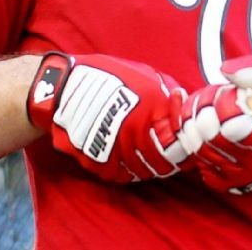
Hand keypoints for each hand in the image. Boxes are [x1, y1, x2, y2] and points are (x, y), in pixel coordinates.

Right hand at [26, 52, 192, 182]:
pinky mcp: (95, 161)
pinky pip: (119, 175)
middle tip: (173, 158)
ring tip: (153, 160)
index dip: (185, 150)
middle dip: (170, 161)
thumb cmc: (108, 77)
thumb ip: (170, 95)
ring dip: (150, 168)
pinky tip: (132, 162)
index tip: (188, 150)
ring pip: (141, 171)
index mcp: (150, 109)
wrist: (63, 86)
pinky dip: (128, 172)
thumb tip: (187, 108)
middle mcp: (133, 131)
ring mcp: (113, 149)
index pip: (177, 144)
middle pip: (161, 162)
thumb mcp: (147, 76)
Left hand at [184, 56, 251, 194]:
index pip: (233, 125)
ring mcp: (242, 178)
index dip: (224, 104)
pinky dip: (196, 143)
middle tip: (213, 101)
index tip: (230, 95)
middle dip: (205, 110)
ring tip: (209, 113)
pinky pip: (196, 162)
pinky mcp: (227, 185)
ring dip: (196, 124)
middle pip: (210, 135)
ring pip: (199, 148)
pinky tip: (208, 132)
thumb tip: (225, 71)